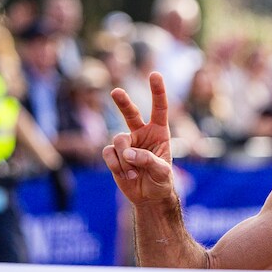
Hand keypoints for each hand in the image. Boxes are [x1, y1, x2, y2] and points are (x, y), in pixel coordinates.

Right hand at [102, 72, 174, 205]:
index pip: (159, 109)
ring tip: (133, 173)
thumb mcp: (162, 172)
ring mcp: (127, 143)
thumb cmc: (161, 181)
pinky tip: (125, 175)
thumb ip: (149, 161)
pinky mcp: (114, 154)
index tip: (155, 75)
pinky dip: (116, 165)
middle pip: (130, 113)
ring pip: (118, 140)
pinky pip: (109, 153)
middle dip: (122, 102)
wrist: (148, 196)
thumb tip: (129, 153)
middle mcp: (142, 133)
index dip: (157, 92)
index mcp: (159, 132)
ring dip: (124, 158)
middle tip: (116, 92)